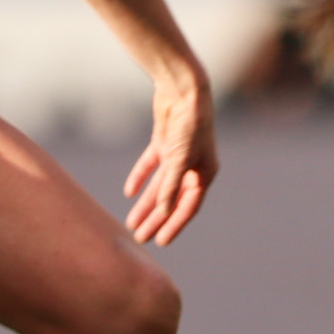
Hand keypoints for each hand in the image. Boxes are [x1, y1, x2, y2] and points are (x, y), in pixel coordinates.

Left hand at [121, 67, 216, 245]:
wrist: (183, 91)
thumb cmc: (188, 125)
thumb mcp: (179, 159)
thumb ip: (171, 185)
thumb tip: (163, 211)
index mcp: (205, 173)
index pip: (188, 207)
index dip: (173, 225)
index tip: (160, 242)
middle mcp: (193, 167)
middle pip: (171, 200)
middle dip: (156, 220)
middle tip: (140, 238)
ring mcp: (178, 155)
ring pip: (159, 186)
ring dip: (146, 204)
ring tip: (132, 223)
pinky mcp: (164, 143)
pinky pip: (151, 166)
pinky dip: (140, 178)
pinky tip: (129, 193)